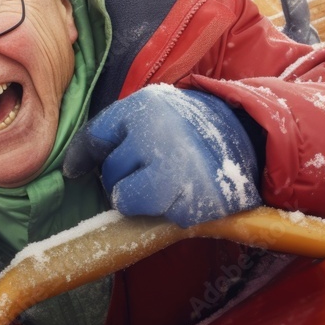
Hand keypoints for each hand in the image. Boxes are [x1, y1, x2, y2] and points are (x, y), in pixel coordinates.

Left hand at [64, 85, 261, 226]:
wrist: (250, 138)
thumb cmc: (191, 128)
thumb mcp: (155, 112)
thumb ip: (120, 131)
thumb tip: (75, 168)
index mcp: (144, 108)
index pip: (96, 136)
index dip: (82, 156)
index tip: (73, 170)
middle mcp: (155, 136)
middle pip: (111, 171)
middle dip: (122, 175)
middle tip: (149, 169)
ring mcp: (172, 171)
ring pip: (124, 199)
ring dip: (137, 197)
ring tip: (163, 184)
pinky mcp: (188, 202)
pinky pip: (155, 215)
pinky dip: (165, 210)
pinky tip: (183, 194)